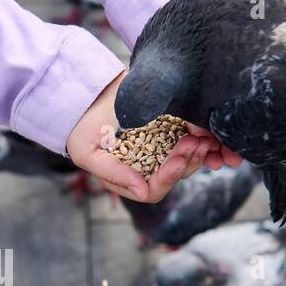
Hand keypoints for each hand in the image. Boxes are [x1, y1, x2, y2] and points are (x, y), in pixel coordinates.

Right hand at [65, 71, 245, 203]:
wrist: (88, 95)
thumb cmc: (82, 128)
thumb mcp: (87, 152)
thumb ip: (112, 173)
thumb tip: (142, 190)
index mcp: (127, 180)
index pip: (152, 190)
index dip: (168, 177)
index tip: (179, 157)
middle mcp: (145, 170)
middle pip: (174, 178)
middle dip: (187, 161)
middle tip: (196, 142)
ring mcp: (158, 152)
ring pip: (186, 162)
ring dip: (196, 152)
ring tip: (202, 136)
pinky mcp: (168, 132)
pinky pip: (188, 141)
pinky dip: (198, 138)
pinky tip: (202, 129)